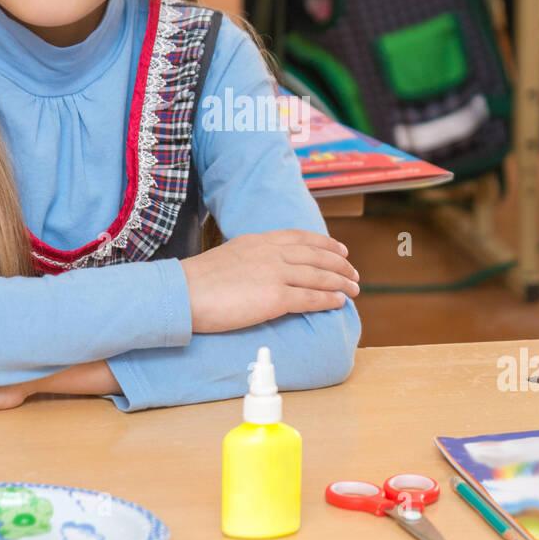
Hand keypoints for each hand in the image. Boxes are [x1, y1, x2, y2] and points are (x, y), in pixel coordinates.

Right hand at [180, 229, 358, 332]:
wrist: (184, 292)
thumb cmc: (198, 281)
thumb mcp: (230, 256)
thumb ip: (251, 258)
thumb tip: (263, 270)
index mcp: (260, 240)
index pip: (302, 238)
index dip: (326, 244)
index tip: (341, 250)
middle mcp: (271, 252)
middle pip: (317, 256)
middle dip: (340, 265)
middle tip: (354, 274)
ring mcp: (275, 273)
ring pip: (319, 276)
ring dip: (341, 283)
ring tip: (354, 290)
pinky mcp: (275, 297)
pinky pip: (310, 297)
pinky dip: (328, 299)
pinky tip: (339, 302)